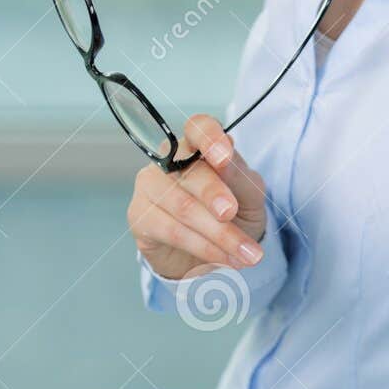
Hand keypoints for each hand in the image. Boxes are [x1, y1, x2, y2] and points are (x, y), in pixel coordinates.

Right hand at [127, 113, 267, 281]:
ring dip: (220, 234)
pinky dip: (204, 248)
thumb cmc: (233, 214)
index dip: (209, 138)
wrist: (215, 253)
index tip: (224, 156)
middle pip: (191, 173)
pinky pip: (173, 232)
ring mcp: (150, 187)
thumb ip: (239, 176)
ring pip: (183, 208)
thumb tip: (227, 157)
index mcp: (199, 146)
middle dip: (216, 196)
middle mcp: (169, 161)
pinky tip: (226, 260)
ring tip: (248, 254)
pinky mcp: (140, 217)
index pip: (198, 128)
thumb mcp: (248, 196)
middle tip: (232, 213)